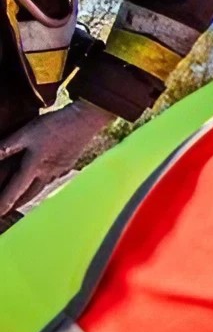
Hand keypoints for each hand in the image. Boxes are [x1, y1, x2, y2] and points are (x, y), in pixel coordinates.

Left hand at [0, 100, 114, 213]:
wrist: (86, 120)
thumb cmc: (56, 125)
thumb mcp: (27, 132)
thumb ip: (8, 145)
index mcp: (34, 167)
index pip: (14, 191)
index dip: (3, 204)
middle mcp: (47, 173)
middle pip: (29, 196)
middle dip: (16, 205)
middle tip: (5, 212)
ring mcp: (60, 170)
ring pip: (41, 189)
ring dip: (29, 197)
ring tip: (20, 200)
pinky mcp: (68, 164)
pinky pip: (52, 180)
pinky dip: (42, 185)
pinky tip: (42, 180)